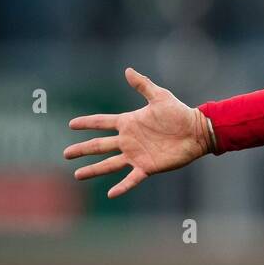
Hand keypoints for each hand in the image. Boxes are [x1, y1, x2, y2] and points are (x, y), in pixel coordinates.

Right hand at [64, 68, 213, 197]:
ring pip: (109, 163)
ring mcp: (136, 155)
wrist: (197, 131)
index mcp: (129, 123)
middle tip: (66, 154)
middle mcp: (129, 140)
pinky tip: (110, 194)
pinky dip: (122, 186)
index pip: (102, 122)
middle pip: (99, 145)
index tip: (71, 124)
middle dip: (82, 149)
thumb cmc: (180, 113)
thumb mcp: (160, 97)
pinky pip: (132, 178)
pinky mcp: (147, 167)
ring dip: (93, 170)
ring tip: (77, 175)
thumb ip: (143, 85)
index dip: (87, 123)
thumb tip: (128, 70)